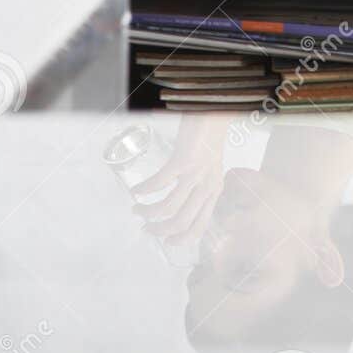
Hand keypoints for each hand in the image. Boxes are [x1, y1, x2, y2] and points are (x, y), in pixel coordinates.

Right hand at [131, 120, 225, 245]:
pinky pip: (159, 183)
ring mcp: (196, 173)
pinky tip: (137, 190)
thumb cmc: (209, 137)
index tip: (166, 241)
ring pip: (169, 208)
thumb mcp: (210, 167)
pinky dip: (144, 190)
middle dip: (159, 231)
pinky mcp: (184, 160)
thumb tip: (180, 200)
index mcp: (214, 190)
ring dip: (148, 213)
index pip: (200, 227)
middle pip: (181, 222)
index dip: (181, 240)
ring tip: (137, 210)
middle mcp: (207, 185)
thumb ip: (199, 184)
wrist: (215, 111)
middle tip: (146, 229)